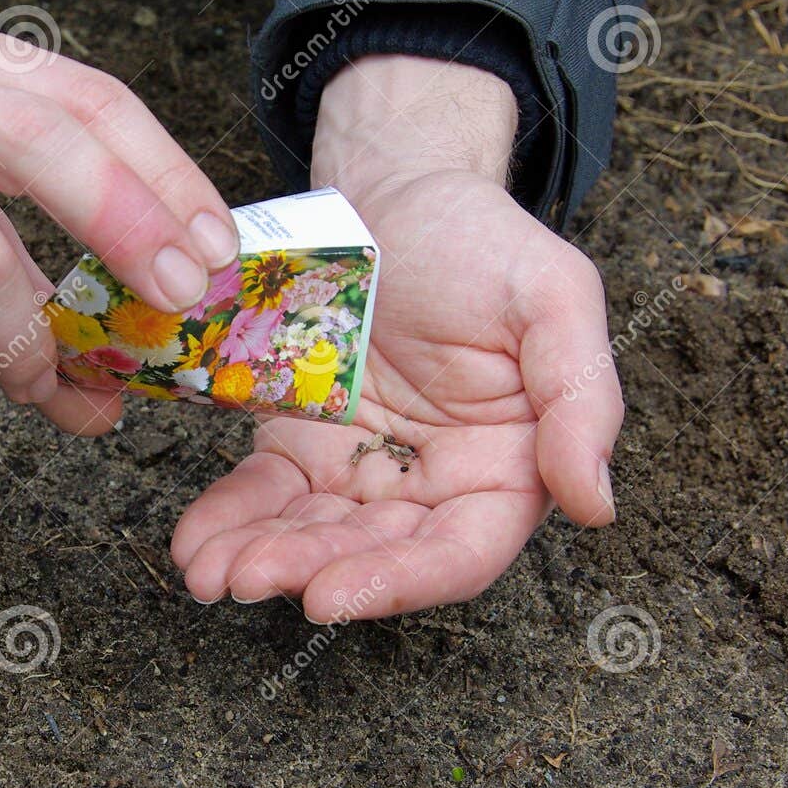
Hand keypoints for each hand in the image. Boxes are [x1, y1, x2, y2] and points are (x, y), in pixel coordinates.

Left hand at [172, 56, 621, 619]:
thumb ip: (582, 399)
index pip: (458, 554)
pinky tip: (192, 545)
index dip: (398, 583)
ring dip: (260, 558)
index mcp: (505, 471)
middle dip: (310, 571)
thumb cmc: (484, 243)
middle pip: (371, 553)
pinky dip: (228, 520)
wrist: (399, 191)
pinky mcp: (301, 443)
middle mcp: (431, 487)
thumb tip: (595, 503)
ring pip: (311, 534)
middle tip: (252, 577)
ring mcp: (360, 470)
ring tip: (206, 572)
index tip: (332, 596)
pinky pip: (264, 492)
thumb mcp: (555, 298)